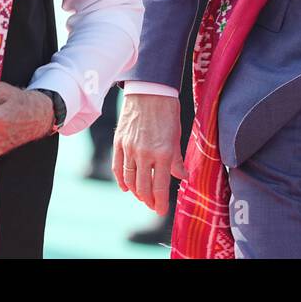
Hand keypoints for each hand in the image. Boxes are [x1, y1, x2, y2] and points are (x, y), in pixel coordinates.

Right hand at [114, 94, 185, 215]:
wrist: (149, 90)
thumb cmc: (167, 112)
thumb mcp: (177, 136)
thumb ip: (177, 160)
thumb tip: (183, 177)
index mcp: (163, 153)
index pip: (159, 187)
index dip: (160, 203)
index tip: (161, 211)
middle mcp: (145, 153)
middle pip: (143, 187)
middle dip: (148, 201)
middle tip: (153, 206)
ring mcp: (130, 148)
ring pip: (129, 179)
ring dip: (135, 192)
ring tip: (142, 196)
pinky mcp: (119, 142)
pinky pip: (117, 166)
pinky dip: (121, 179)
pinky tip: (125, 186)